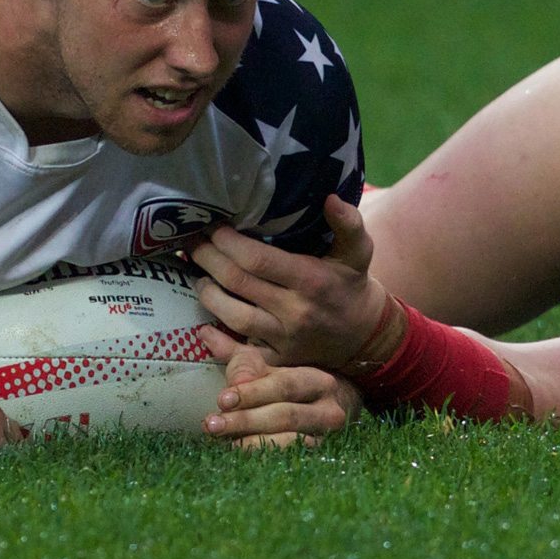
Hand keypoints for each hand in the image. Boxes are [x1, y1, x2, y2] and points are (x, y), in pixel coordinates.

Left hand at [190, 194, 390, 367]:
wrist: (366, 336)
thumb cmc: (351, 285)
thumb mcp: (358, 252)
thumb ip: (348, 224)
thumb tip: (330, 198)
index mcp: (311, 280)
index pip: (258, 260)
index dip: (228, 242)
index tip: (212, 226)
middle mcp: (295, 311)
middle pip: (238, 283)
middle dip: (209, 260)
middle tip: (193, 243)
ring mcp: (284, 339)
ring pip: (234, 317)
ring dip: (207, 295)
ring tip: (198, 275)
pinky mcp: (278, 360)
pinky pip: (242, 354)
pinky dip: (217, 344)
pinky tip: (202, 328)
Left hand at [197, 331, 360, 447]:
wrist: (339, 410)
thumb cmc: (296, 384)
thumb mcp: (273, 367)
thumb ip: (240, 358)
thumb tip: (205, 334)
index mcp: (318, 380)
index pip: (284, 386)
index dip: (252, 393)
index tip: (222, 399)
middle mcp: (328, 409)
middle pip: (285, 415)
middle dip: (245, 420)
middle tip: (213, 423)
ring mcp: (325, 437)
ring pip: (289, 440)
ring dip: (251, 440)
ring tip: (221, 439)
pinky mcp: (320, 457)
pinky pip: (290, 458)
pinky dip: (263, 453)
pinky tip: (239, 449)